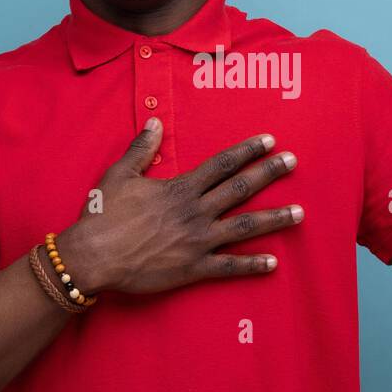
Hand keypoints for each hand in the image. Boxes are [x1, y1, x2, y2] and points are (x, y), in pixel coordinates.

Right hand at [50, 119, 302, 295]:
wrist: (92, 256)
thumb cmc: (103, 215)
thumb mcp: (119, 174)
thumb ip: (141, 149)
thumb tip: (154, 122)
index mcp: (180, 189)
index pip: (222, 164)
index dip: (247, 151)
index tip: (269, 141)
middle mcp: (195, 212)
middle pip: (240, 189)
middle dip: (269, 174)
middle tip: (294, 162)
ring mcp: (197, 241)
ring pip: (244, 228)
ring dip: (274, 219)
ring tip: (299, 213)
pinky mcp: (193, 269)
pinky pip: (229, 267)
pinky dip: (252, 265)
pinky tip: (273, 263)